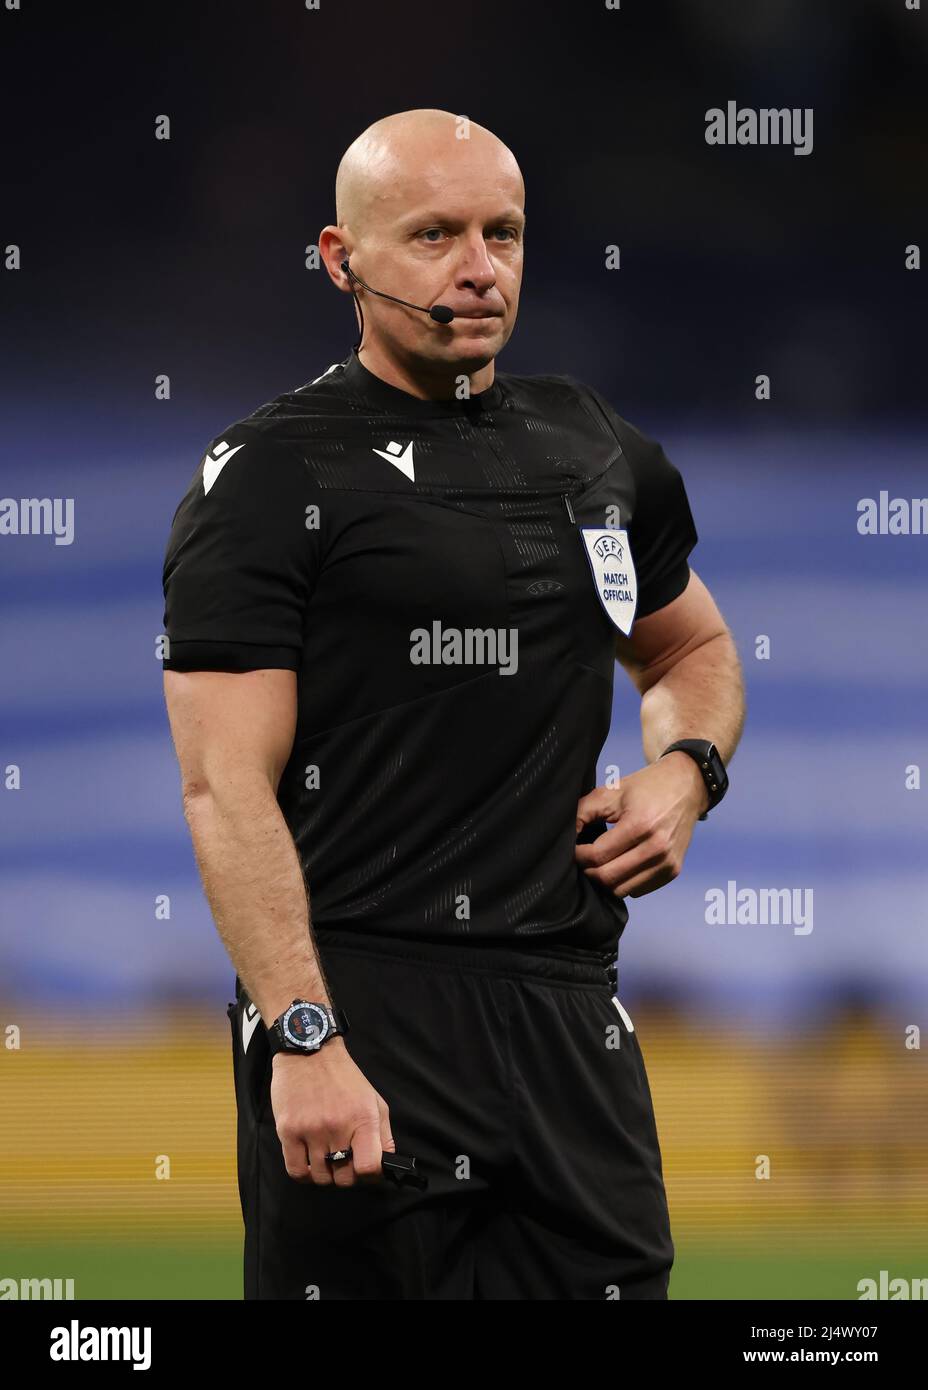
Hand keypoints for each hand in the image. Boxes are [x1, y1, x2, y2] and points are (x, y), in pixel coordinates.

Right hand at [270, 1040, 395, 1186]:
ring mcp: (311, 1130)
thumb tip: (385, 1166)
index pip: (369, 1167)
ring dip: (324, 1173)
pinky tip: (308, 1162)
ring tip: (324, 1157)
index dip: (369, 1175)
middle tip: (342, 1162)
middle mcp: (338, 1126)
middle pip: (344, 1178)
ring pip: (320, 1177)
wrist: (309, 1052)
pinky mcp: (288, 1130)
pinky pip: (296, 1171)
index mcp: (363, 1118)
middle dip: (345, 1175)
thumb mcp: (373, 1100)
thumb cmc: (343, 1077)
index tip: (363, 1169)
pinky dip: (303, 1173)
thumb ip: (383, 1134)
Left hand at [574, 751, 707, 898]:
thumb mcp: (611, 791)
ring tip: (599, 863)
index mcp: (640, 825)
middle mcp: (657, 848)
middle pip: (608, 878)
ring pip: (622, 890)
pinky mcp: (673, 871)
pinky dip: (624, 883)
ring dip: (605, 880)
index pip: (597, 855)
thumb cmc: (646, 787)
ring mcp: (667, 863)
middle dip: (588, 871)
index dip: (578, 856)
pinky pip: (638, 890)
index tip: (573, 849)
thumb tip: (566, 836)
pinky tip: (619, 866)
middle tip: (583, 859)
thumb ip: (582, 812)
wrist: (687, 787)